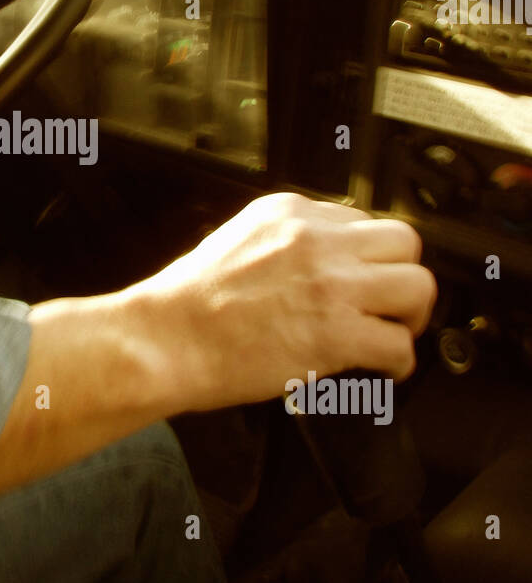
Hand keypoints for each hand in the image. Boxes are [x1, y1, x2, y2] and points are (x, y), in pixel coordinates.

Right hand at [120, 192, 437, 413]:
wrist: (164, 340)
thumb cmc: (185, 303)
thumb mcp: (234, 240)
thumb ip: (281, 243)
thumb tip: (312, 265)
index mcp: (290, 213)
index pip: (360, 221)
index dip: (366, 256)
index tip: (362, 278)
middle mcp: (318, 240)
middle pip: (403, 243)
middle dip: (403, 275)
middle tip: (393, 303)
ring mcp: (332, 285)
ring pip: (417, 287)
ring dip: (411, 315)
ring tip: (396, 332)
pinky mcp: (338, 334)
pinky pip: (400, 345)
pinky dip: (399, 363)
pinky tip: (384, 370)